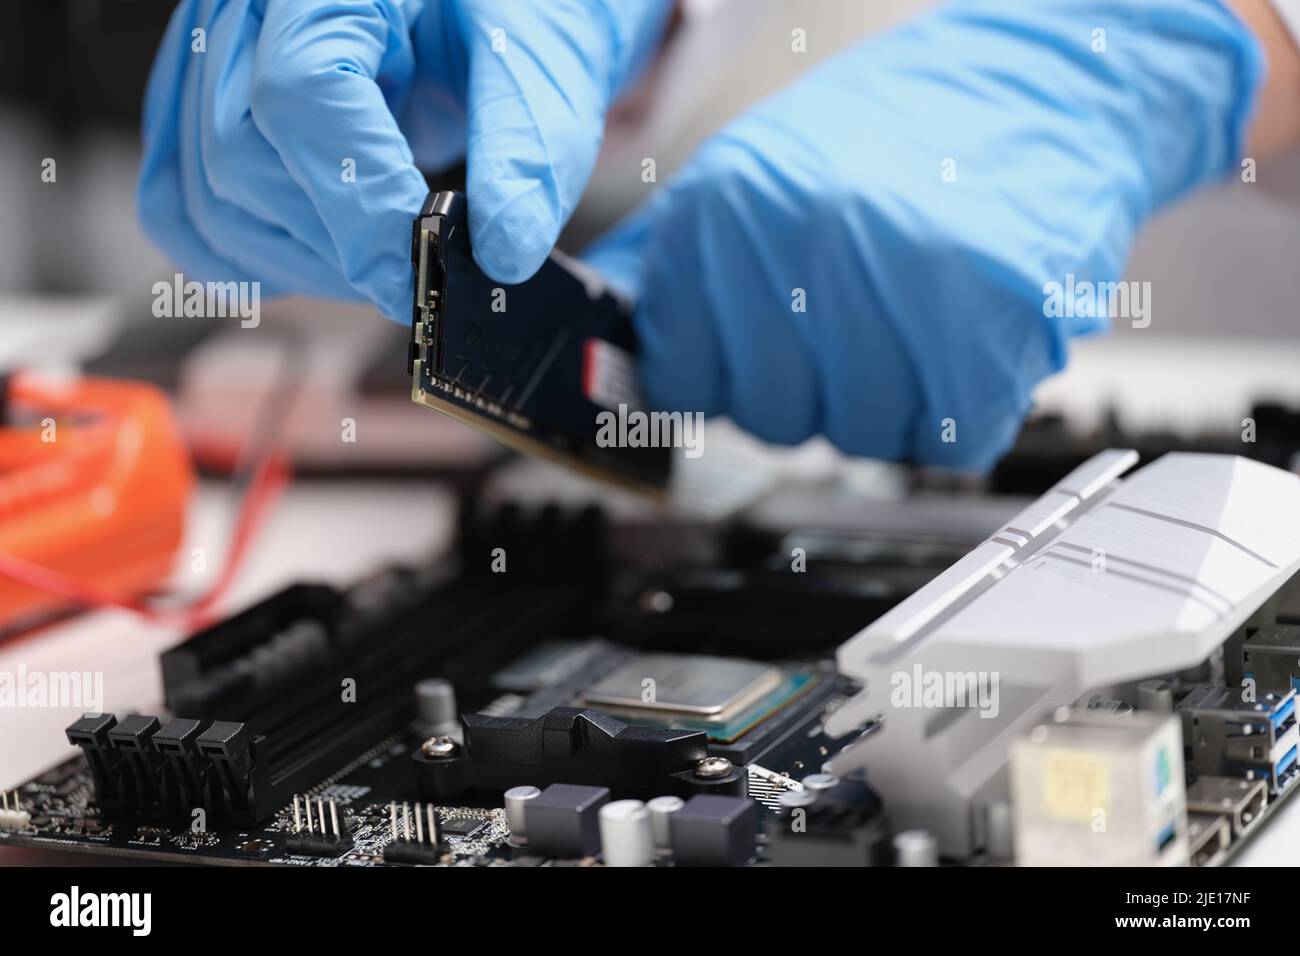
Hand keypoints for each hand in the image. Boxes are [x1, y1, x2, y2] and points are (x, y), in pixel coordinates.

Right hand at [138, 0, 671, 321]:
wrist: (476, 7)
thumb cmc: (501, 15)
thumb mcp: (538, 69)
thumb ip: (524, 158)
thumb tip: (502, 255)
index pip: (302, 95)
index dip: (359, 205)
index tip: (415, 272)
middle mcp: (244, 9)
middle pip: (239, 158)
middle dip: (332, 246)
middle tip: (408, 277)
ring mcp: (212, 55)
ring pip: (205, 194)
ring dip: (295, 263)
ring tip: (376, 267)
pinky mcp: (204, 105)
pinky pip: (184, 203)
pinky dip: (249, 253)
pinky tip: (318, 261)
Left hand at [587, 0, 1260, 469]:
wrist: (1047, 81)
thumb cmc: (901, 135)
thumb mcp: (756, 174)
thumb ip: (678, 268)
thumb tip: (613, 355)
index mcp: (720, 208)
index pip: (682, 380)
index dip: (733, 382)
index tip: (773, 353)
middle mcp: (795, 237)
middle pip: (772, 418)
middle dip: (820, 393)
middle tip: (867, 324)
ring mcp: (889, 272)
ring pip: (859, 436)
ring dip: (897, 404)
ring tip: (923, 320)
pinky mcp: (986, 313)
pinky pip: (949, 440)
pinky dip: (966, 411)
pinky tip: (970, 342)